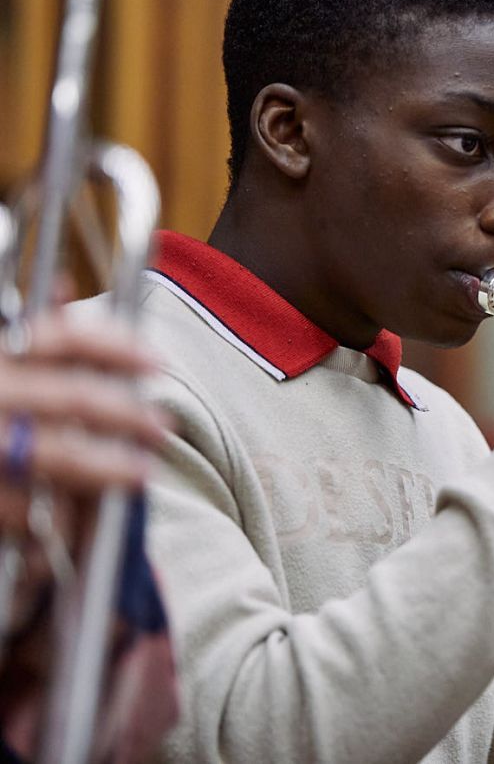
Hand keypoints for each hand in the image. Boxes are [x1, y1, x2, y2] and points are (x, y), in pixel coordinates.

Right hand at [0, 310, 169, 533]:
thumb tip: (64, 286)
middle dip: (126, 412)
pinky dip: (52, 516)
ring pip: (55, 454)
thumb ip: (19, 332)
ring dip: (107, 467)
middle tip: (162, 427)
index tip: (156, 362)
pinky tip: (74, 520)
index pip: (58, 337)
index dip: (114, 345)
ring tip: (141, 474)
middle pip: (69, 396)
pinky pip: (19, 508)